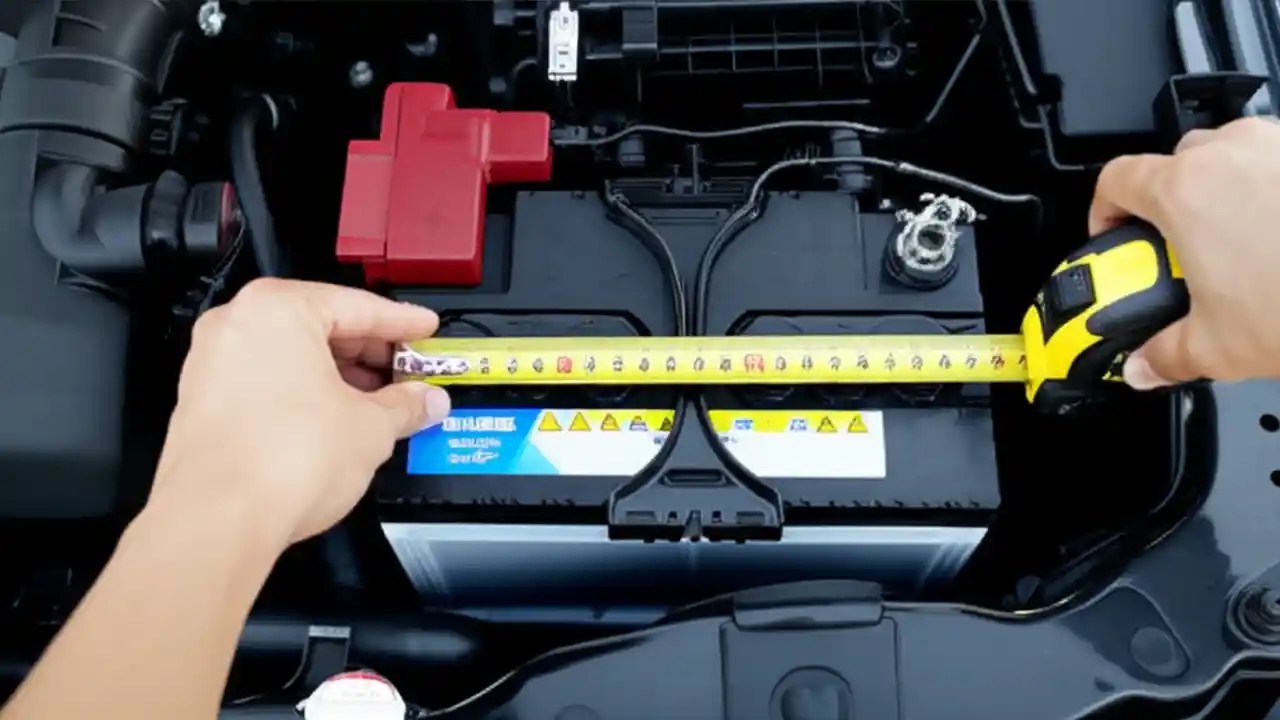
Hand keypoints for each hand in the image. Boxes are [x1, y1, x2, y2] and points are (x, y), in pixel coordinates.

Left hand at [148, 279, 449, 548]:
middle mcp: (237, 326)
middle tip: (408, 372)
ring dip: (339, 376)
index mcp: (277, 309)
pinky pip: (266, 383)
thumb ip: (405, 405)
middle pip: (321, 326)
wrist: (218, 520)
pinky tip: (336, 423)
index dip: (402, 322)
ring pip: (291, 356)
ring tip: (379, 404)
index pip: (357, 306)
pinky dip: (304, 395)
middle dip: (370, 352)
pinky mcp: (204, 403)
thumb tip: (425, 401)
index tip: (423, 330)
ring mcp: (213, 365)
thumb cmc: (281, 462)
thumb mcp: (371, 427)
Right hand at [1088, 116, 1279, 388]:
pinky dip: (1277, 193)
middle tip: (1184, 254)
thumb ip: (1165, 356)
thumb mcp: (1220, 347)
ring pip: (1237, 156)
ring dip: (1230, 192)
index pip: (1116, 179)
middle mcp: (1233, 154)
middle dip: (1172, 203)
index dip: (1103, 209)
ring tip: (1244, 247)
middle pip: (1177, 162)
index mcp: (1186, 191)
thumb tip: (1144, 365)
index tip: (1114, 235)